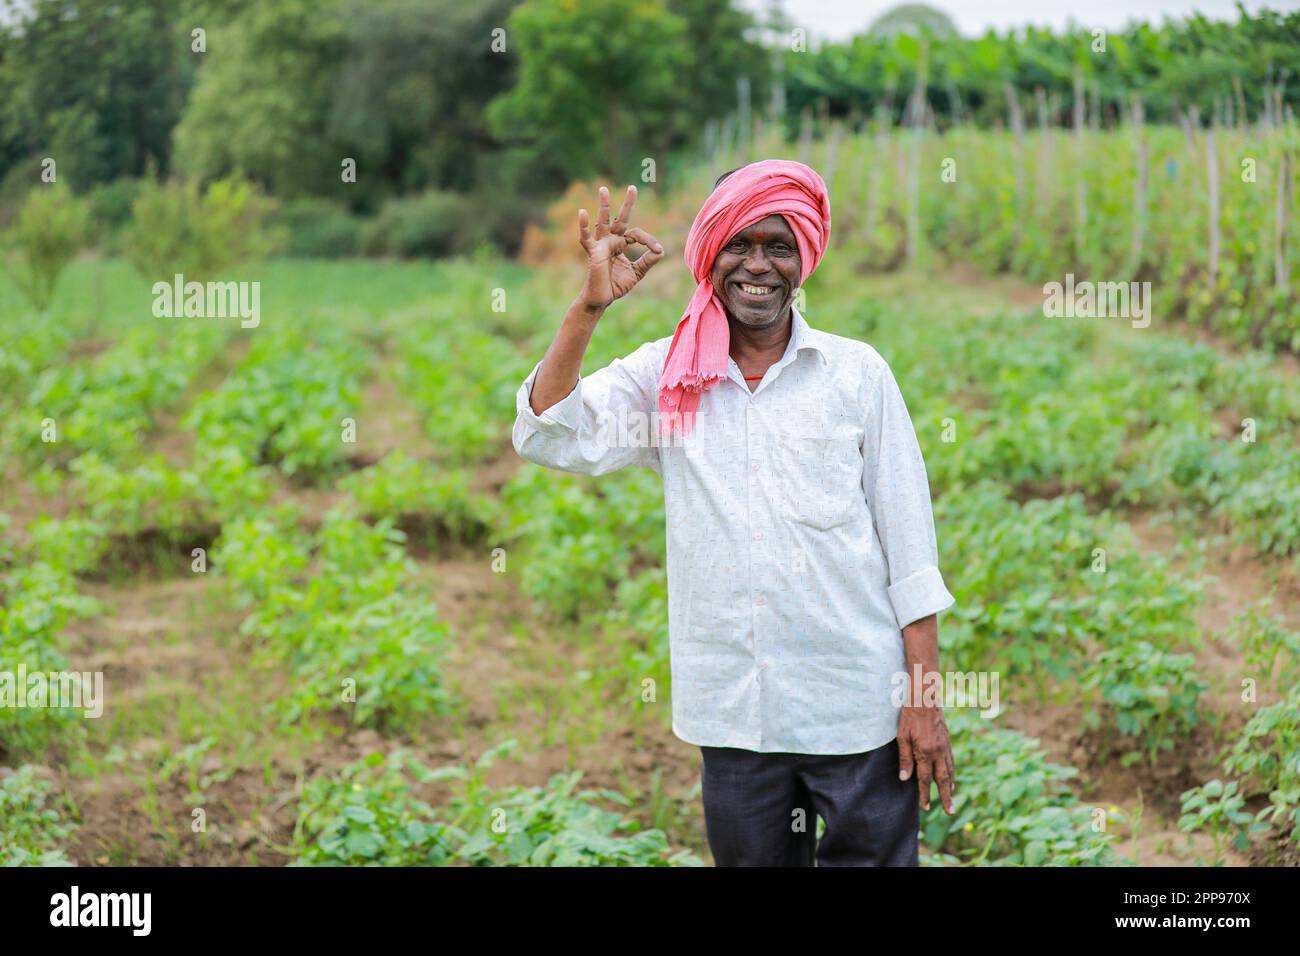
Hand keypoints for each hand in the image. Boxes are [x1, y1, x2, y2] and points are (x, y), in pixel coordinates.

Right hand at [577, 185, 663, 309]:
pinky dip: (583, 226)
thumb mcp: (637, 273)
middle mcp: (611, 241)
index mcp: (621, 244)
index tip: (657, 249)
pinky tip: (582, 212)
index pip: (636, 234)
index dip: (648, 240)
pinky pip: (586, 238)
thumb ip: (648, 261)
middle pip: (620, 219)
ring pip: (603, 222)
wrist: (602, 300)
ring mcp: (601, 245)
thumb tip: (661, 250)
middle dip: (627, 204)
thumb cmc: (615, 286)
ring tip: (604, 189)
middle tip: (633, 187)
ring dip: (604, 206)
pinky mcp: (593, 253)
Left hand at [898, 704, 954, 813]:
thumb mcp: (902, 736)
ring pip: (950, 771)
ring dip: (951, 786)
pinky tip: (952, 776)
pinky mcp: (947, 741)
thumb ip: (904, 758)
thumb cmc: (910, 716)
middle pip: (943, 780)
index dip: (925, 794)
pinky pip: (951, 761)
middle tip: (949, 812)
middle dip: (946, 797)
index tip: (926, 807)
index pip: (925, 779)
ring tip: (951, 797)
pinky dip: (953, 772)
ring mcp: (945, 747)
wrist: (925, 698)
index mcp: (925, 752)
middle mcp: (938, 753)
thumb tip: (904, 778)